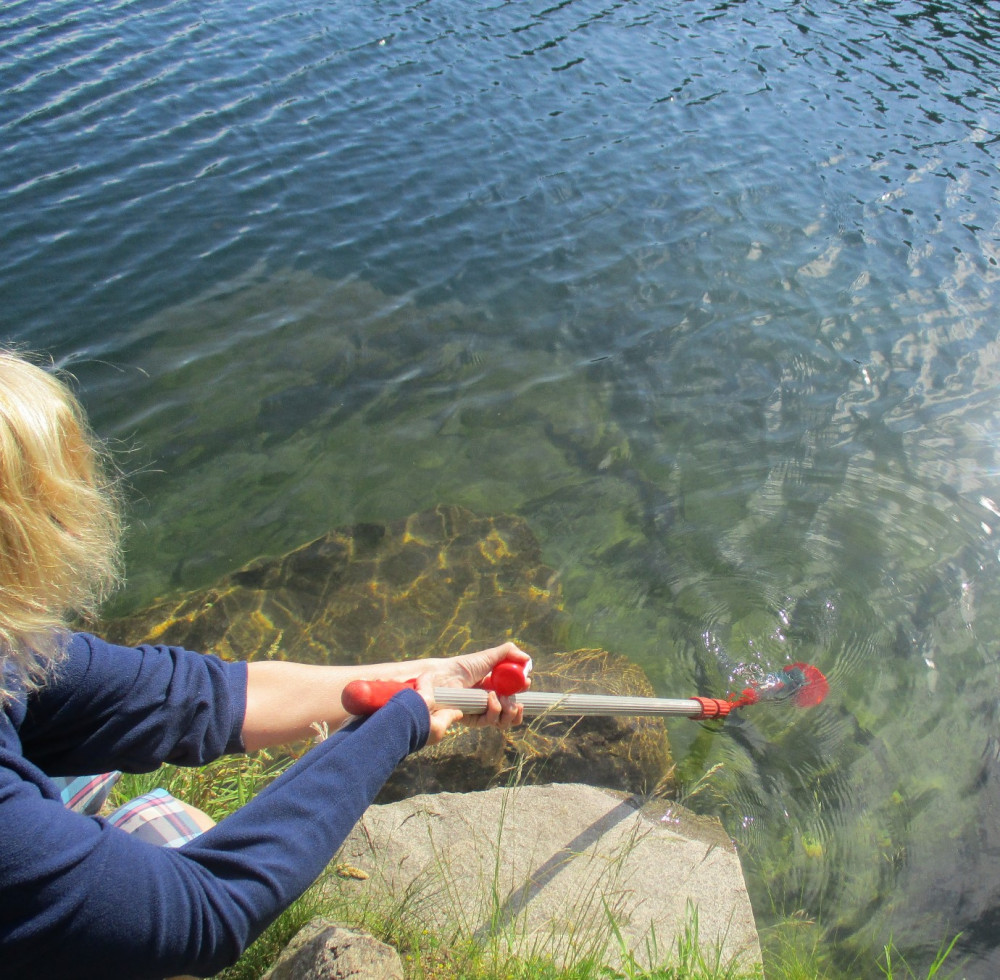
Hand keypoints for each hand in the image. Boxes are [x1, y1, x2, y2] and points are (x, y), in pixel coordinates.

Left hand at [414, 642, 529, 740]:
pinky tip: (491, 698)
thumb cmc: (463, 666)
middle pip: (512, 712)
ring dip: (509, 710)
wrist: (445, 677)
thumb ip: (508, 653)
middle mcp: (490, 701)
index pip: (514, 694)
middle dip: (518, 707)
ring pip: (505, 721)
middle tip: (515, 698)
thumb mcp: (489, 656)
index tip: (526, 683)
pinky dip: (496, 710)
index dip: (522, 691)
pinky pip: (492, 721)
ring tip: (503, 698)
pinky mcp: (474, 720)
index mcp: (495, 687)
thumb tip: (527, 659)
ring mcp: (483, 712)